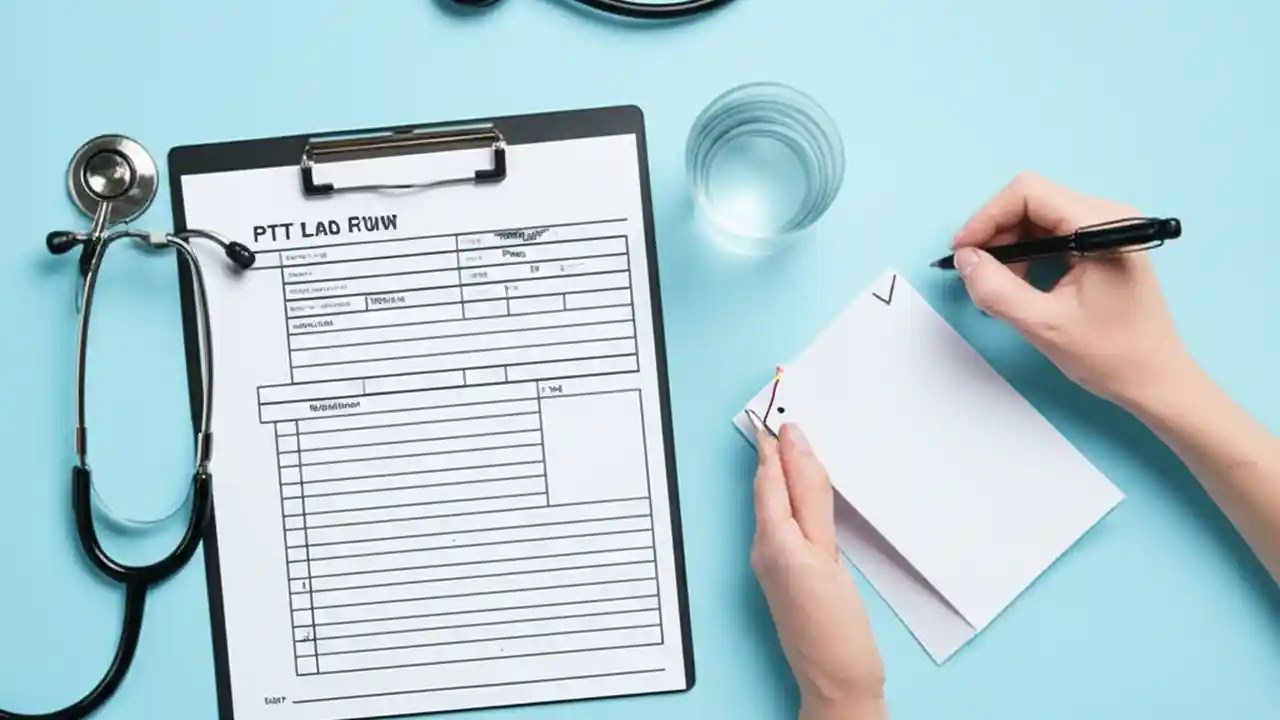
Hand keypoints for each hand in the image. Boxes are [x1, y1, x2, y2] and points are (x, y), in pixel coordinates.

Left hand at [752, 423, 885, 719]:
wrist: (839, 685)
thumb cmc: (837, 629)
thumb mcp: (827, 554)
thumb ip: (811, 497)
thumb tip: (795, 445)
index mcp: (772, 540)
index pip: (768, 476)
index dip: (772, 440)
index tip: (777, 405)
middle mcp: (765, 549)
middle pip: (768, 488)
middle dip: (777, 452)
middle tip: (785, 412)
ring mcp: (774, 565)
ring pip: (777, 504)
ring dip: (787, 472)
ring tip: (799, 441)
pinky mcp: (790, 576)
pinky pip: (787, 524)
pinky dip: (795, 499)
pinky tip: (809, 493)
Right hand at [950, 172, 1193, 410]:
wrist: (1156, 379)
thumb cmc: (1111, 355)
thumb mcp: (1045, 325)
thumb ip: (997, 290)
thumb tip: (964, 259)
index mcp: (1101, 225)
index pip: (1028, 193)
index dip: (986, 217)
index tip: (962, 253)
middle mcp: (1106, 215)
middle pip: (1031, 201)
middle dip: (995, 234)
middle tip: (976, 275)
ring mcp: (1105, 229)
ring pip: (1037, 217)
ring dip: (1008, 247)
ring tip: (1000, 287)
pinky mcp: (1101, 244)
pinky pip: (1051, 234)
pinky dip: (1025, 254)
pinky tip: (1020, 285)